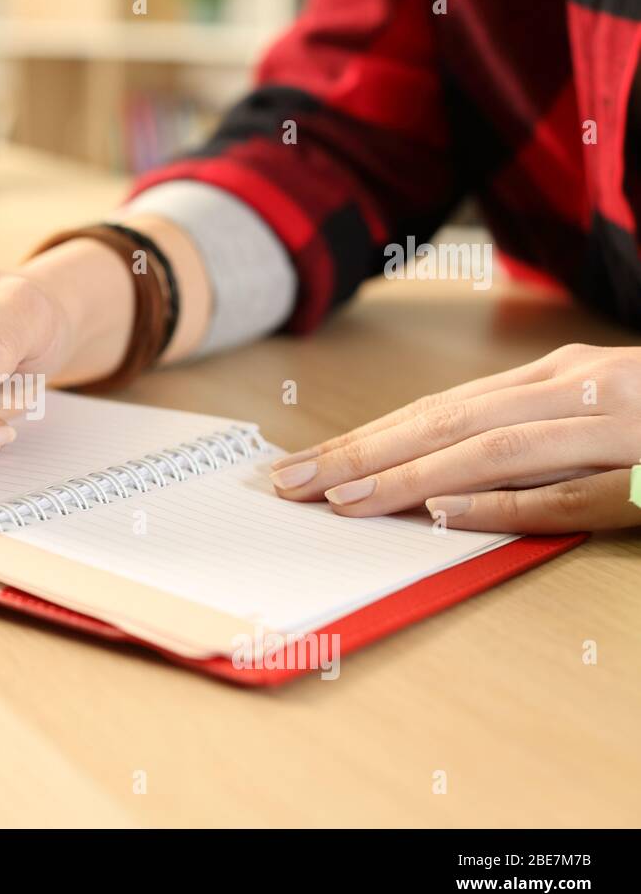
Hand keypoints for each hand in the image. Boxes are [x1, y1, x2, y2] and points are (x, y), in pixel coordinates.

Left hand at [269, 344, 640, 531]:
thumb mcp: (586, 413)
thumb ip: (520, 445)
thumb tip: (437, 491)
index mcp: (549, 380)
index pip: (433, 411)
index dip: (363, 438)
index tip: (302, 464)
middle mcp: (568, 389)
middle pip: (440, 423)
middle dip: (358, 454)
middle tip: (288, 483)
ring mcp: (606, 422)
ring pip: (487, 449)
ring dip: (407, 475)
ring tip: (341, 499)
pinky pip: (564, 489)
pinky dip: (502, 501)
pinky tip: (444, 513)